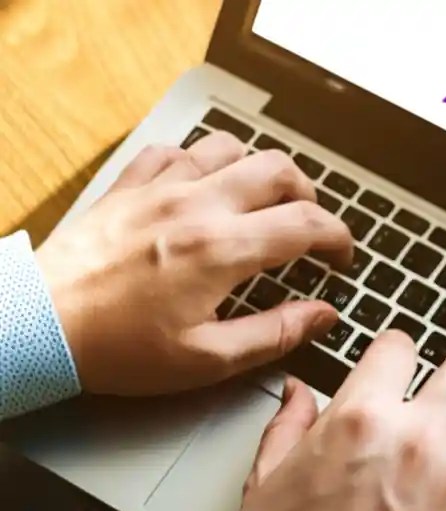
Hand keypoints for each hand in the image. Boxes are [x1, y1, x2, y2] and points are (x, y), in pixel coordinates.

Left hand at [36, 132, 353, 395]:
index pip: (307, 223)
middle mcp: (196, 207)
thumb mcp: (207, 359)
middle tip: (309, 227)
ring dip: (257, 171)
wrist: (36, 326)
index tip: (340, 257)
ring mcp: (160, 189)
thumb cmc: (113, 348)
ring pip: (230, 147)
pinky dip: (200, 162)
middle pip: (278, 170)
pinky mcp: (128, 187)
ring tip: (261, 201)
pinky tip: (202, 187)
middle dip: (308, 196)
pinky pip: (175, 150)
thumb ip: (275, 334)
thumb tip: (320, 316)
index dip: (338, 238)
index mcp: (222, 250)